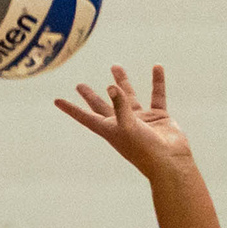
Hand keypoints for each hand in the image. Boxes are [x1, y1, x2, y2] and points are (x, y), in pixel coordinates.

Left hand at [55, 64, 193, 177]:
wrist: (170, 161)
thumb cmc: (144, 149)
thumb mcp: (128, 126)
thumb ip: (120, 105)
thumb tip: (110, 86)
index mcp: (109, 129)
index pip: (85, 117)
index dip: (71, 109)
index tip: (56, 101)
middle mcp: (122, 124)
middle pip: (102, 106)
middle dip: (90, 96)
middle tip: (79, 85)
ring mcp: (140, 120)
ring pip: (128, 97)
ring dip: (122, 83)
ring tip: (115, 66)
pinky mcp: (158, 117)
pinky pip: (157, 95)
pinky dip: (157, 81)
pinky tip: (157, 67)